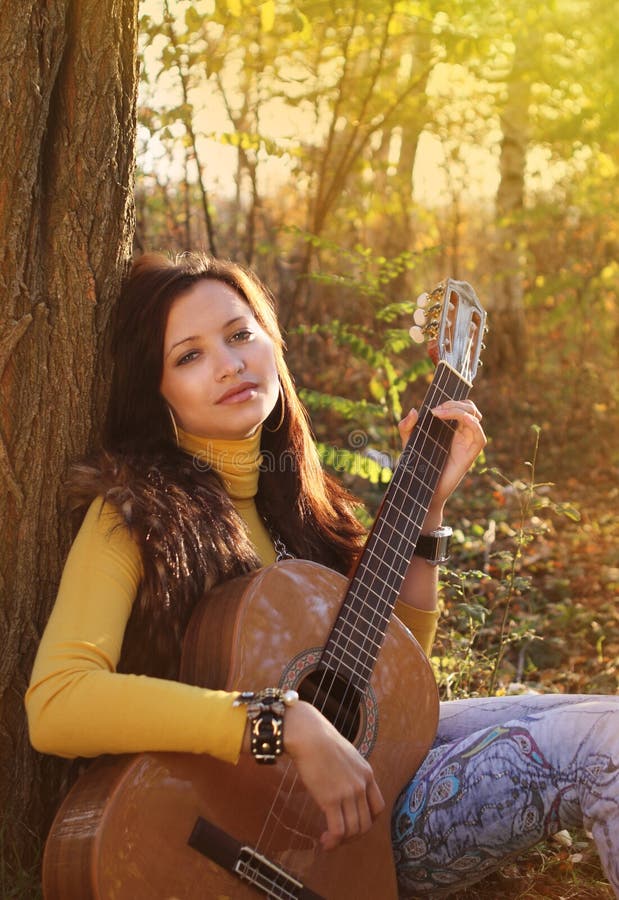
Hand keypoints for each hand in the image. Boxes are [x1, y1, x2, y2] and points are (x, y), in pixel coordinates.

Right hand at [282, 701, 384, 849]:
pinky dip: (332, 841)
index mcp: (367, 774)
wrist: (309, 735)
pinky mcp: (331, 799)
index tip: (354, 824)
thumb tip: (342, 782)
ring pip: (353, 830)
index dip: (368, 821)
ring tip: (329, 841)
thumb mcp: (347, 755)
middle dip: (353, 836)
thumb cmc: (321, 740)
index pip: (378, 808)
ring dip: (342, 842)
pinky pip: (338, 830)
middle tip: (339, 838)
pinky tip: (324, 841)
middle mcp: (361, 785)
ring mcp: (347, 793)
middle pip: (366, 823)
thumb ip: (351, 772)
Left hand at [398, 400, 485, 522]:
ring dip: (460, 409)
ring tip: (440, 413)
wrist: (420, 488)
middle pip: (469, 406)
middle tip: (435, 410)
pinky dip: (472, 422)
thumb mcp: (407, 442)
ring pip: (475, 415)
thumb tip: (414, 410)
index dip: (450, 400)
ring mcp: (467, 442)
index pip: (459, 405)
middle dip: (453, 402)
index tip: (432, 406)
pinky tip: (459, 420)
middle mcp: (461, 433)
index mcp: (449, 428)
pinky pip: (479, 434)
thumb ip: (406, 426)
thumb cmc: (416, 466)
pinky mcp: (472, 453)